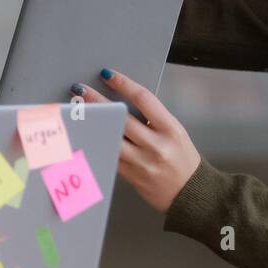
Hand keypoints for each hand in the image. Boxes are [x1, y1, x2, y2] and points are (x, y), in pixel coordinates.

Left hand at [72, 68, 201, 213]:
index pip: (144, 99)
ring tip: (75, 112)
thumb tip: (118, 102)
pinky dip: (94, 144)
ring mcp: (142, 162)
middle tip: (79, 89)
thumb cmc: (182, 159)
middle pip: (120, 118)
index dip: (124, 84)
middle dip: (97, 101)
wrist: (192, 193)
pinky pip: (108, 155)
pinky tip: (82, 134)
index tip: (107, 74)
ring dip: (90, 123)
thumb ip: (152, 119)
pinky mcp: (130, 175)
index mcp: (171, 129)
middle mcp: (157, 145)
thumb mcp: (175, 133)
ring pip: (110, 138)